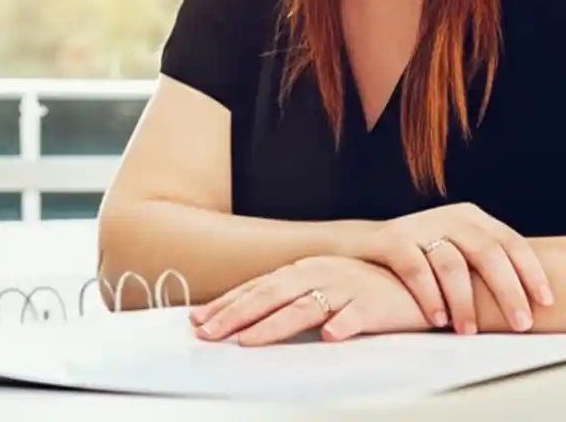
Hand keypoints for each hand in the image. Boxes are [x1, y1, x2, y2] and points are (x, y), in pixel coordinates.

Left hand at [190, 256, 430, 345]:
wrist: (417, 279)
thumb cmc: (363, 288)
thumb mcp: (319, 288)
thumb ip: (287, 301)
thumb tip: (247, 320)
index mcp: (300, 272)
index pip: (255, 289)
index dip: (225, 305)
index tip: (197, 321)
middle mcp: (316, 275)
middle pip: (268, 297)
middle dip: (234, 316)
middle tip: (208, 333)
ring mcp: (344, 288)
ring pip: (303, 307)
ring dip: (272, 325)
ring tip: (248, 341)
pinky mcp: (374, 304)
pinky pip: (355, 316)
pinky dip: (342, 325)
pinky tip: (329, 337)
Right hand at [337, 203, 550, 333]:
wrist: (357, 246)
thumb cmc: (418, 258)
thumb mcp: (455, 251)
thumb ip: (483, 264)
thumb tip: (528, 301)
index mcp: (470, 217)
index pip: (510, 242)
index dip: (529, 272)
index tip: (544, 301)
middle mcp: (447, 217)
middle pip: (487, 252)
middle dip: (507, 290)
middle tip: (520, 323)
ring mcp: (417, 226)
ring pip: (452, 264)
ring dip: (464, 302)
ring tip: (468, 331)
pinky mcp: (389, 239)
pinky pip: (415, 269)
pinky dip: (429, 296)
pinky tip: (437, 318)